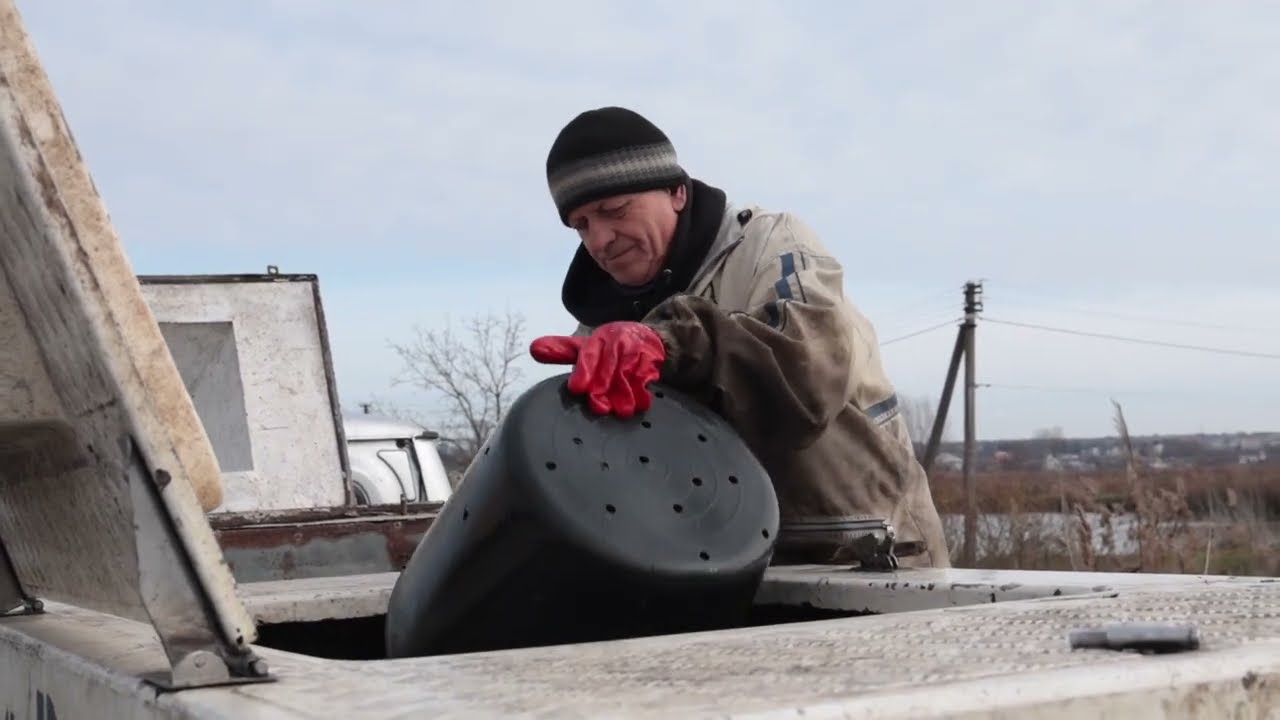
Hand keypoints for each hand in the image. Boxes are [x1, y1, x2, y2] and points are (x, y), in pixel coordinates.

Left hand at [529, 322, 665, 417]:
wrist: (646, 336)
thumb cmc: (610, 347)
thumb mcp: (586, 345)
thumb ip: (561, 351)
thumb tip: (533, 349)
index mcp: (597, 340)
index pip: (588, 356)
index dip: (583, 372)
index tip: (578, 388)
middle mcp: (615, 344)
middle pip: (608, 367)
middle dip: (604, 387)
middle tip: (600, 408)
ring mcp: (634, 352)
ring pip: (629, 373)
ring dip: (626, 392)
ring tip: (622, 410)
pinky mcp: (651, 360)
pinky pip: (647, 376)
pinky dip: (644, 390)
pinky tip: (640, 403)